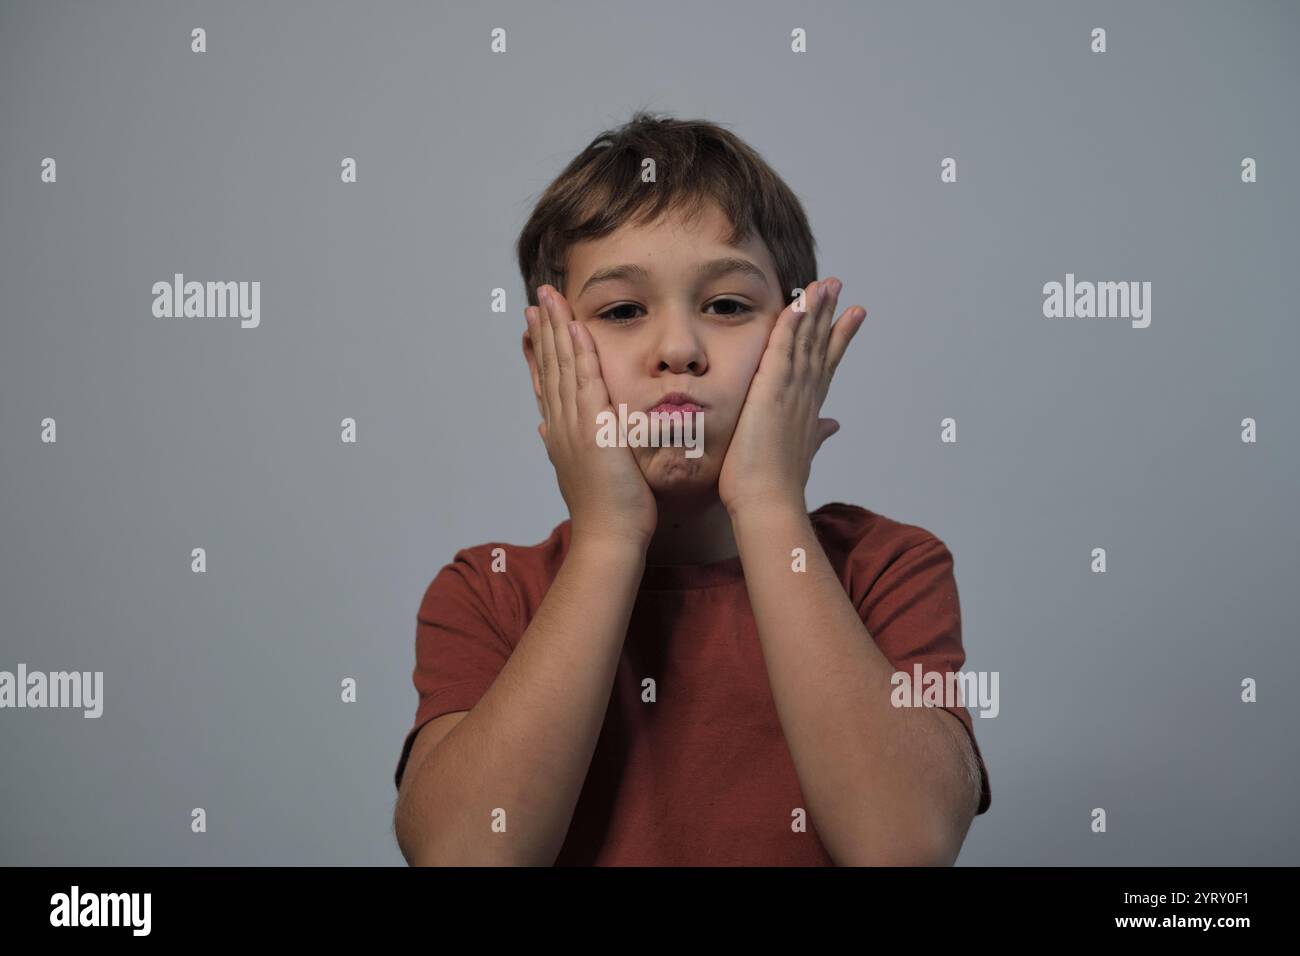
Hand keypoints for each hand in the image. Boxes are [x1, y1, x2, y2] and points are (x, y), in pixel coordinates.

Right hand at [525, 285, 657, 549]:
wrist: (608, 536)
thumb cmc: (604, 512)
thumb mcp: (579, 472)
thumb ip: (562, 447)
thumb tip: (545, 431)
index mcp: (558, 434)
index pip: (546, 383)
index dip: (538, 352)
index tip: (532, 327)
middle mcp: (560, 424)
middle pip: (548, 367)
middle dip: (543, 330)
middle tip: (536, 300)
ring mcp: (574, 424)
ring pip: (562, 367)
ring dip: (556, 330)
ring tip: (548, 299)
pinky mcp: (594, 426)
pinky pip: (586, 379)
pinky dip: (580, 352)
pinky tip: (576, 327)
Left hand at [717, 277, 865, 516]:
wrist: (769, 503)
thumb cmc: (776, 487)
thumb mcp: (801, 454)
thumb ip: (817, 435)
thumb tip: (832, 427)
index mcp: (809, 410)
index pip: (826, 365)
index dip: (838, 339)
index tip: (851, 316)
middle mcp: (806, 397)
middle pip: (822, 346)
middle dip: (832, 315)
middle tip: (840, 286)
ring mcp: (792, 392)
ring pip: (807, 341)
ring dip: (816, 309)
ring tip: (826, 283)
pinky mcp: (772, 390)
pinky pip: (783, 348)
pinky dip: (792, 323)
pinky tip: (799, 301)